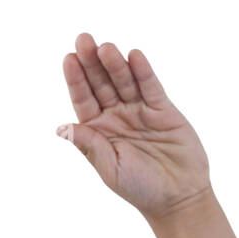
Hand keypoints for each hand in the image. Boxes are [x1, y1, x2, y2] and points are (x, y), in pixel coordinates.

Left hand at [56, 34, 211, 219]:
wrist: (177, 197)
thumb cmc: (139, 188)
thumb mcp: (109, 168)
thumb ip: (89, 145)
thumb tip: (61, 128)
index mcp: (98, 129)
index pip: (84, 99)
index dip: (76, 79)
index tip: (68, 59)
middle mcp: (117, 115)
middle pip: (101, 83)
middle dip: (92, 62)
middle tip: (83, 40)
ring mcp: (139, 110)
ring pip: (125, 81)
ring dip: (115, 64)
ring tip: (106, 48)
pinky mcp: (163, 109)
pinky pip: (151, 87)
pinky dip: (143, 71)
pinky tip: (134, 56)